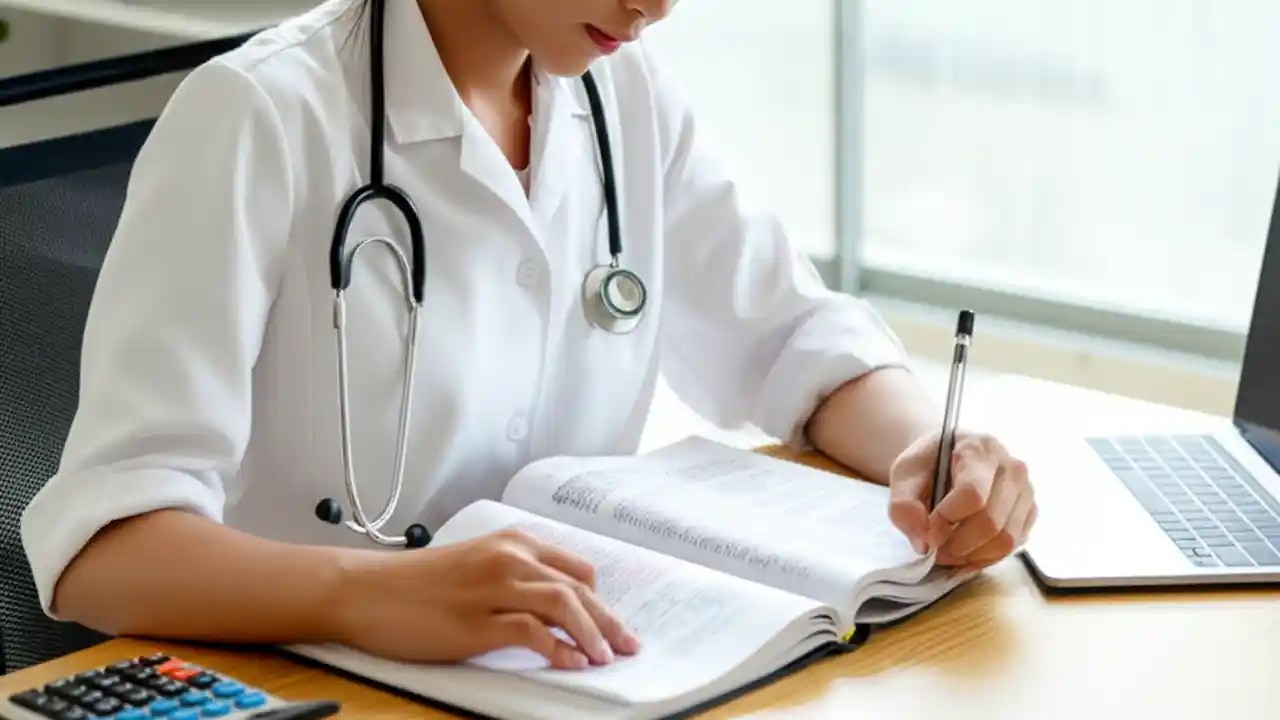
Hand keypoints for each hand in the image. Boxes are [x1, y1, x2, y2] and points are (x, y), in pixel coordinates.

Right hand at [332, 528, 639, 668]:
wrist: (365, 590)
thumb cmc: (416, 584)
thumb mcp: (474, 567)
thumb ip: (513, 579)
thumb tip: (553, 609)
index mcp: (511, 543)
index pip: (576, 569)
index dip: (601, 599)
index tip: (613, 624)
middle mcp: (508, 559)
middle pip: (578, 587)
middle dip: (610, 620)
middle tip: (630, 645)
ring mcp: (493, 589)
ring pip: (564, 603)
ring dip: (594, 633)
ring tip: (608, 658)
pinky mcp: (476, 622)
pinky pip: (533, 632)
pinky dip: (559, 649)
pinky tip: (572, 663)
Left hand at [888, 431, 1037, 568]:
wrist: (950, 454)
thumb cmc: (928, 463)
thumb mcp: (904, 474)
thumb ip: (904, 505)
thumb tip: (923, 543)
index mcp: (979, 448)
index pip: (972, 494)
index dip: (946, 521)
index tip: (927, 533)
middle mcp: (1012, 468)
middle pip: (991, 521)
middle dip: (958, 545)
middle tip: (935, 551)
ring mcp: (1026, 491)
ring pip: (1006, 539)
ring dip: (972, 556)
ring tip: (947, 554)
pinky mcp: (1029, 511)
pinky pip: (1014, 546)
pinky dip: (987, 557)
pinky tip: (965, 553)